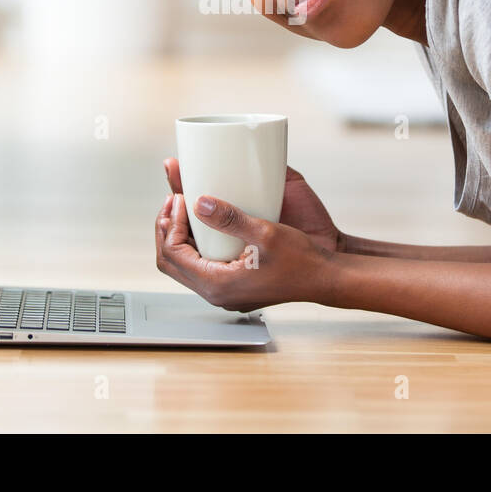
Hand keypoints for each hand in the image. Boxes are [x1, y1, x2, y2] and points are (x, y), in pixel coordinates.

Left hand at [156, 160, 337, 311]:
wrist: (324, 278)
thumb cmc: (301, 260)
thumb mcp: (265, 233)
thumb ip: (230, 219)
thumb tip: (200, 203)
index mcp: (218, 284)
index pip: (174, 253)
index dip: (171, 223)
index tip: (180, 198)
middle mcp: (216, 293)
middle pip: (171, 261)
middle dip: (167, 229)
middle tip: (173, 200)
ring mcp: (223, 292)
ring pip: (183, 265)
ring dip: (178, 236)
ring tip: (183, 209)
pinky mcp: (232, 286)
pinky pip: (199, 267)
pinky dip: (193, 245)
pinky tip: (202, 226)